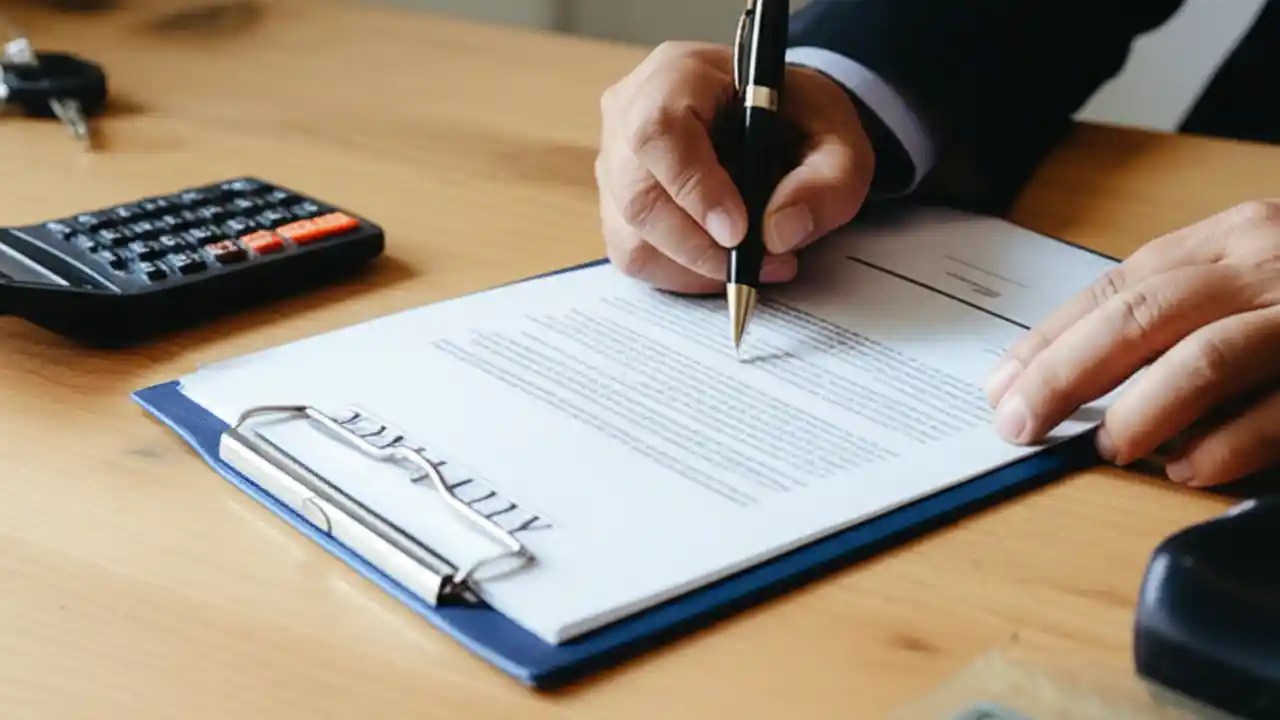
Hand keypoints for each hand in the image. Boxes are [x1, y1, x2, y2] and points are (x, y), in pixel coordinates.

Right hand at [595, 42, 874, 292]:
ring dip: (693, 267)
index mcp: (678, 75)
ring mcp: (614, 160)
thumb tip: (778, 235)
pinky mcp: (615, 203)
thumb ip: (824, 184)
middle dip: (699, 247)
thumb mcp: (838, 142)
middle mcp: (630, 114)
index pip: (660, 132)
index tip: (738, 233)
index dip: (694, 189)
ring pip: (630, 235)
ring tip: (752, 266)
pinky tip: (721, 264)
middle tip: (757, 266)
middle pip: (637, 195)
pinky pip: (632, 253)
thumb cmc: (799, 122)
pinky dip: (680, 273)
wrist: (777, 122)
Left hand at [986, 201, 1279, 487]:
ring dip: (1138, 411)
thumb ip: (1185, 308)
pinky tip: (1187, 470)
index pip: (1117, 287)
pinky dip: (1223, 446)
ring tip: (1103, 448)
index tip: (1002, 384)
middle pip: (1139, 317)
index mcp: (1230, 241)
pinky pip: (1276, 413)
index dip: (1050, 339)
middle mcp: (1262, 267)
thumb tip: (1085, 372)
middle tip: (1019, 423)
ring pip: (1201, 360)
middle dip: (1064, 374)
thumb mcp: (1259, 274)